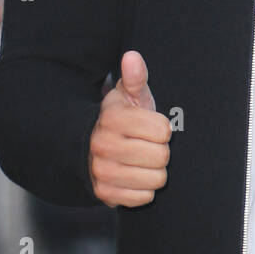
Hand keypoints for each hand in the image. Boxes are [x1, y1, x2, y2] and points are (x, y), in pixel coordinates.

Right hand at [88, 49, 171, 207]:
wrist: (90, 149)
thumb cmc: (120, 120)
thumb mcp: (128, 96)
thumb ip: (135, 77)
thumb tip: (132, 56)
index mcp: (112, 119)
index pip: (164, 131)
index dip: (162, 128)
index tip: (150, 127)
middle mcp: (104, 146)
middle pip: (162, 156)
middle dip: (159, 150)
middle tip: (146, 145)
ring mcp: (102, 172)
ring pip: (156, 179)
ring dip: (154, 171)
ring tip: (141, 160)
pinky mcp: (105, 194)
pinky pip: (145, 197)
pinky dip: (144, 189)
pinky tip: (134, 176)